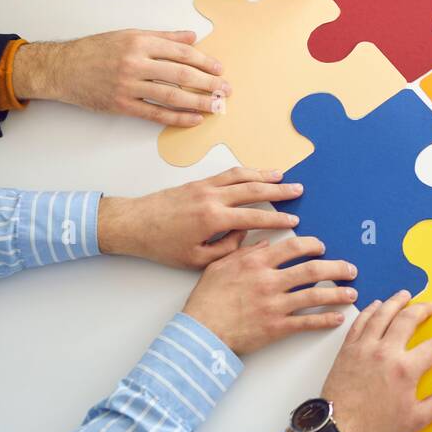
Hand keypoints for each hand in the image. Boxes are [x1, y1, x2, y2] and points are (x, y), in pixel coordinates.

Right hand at [12, 30, 231, 127]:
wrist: (63, 68)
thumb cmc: (96, 49)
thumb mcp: (130, 34)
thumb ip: (163, 37)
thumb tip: (192, 37)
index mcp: (140, 41)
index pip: (181, 52)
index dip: (204, 61)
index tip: (219, 69)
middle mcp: (135, 62)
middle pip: (181, 74)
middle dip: (208, 83)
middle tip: (226, 89)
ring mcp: (128, 85)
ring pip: (172, 96)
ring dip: (199, 102)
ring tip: (216, 106)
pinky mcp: (122, 104)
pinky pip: (156, 114)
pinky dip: (178, 118)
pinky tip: (194, 119)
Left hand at [97, 167, 305, 268]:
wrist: (133, 223)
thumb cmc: (161, 245)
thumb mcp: (196, 259)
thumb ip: (226, 249)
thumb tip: (244, 235)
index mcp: (213, 219)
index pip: (254, 217)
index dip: (277, 219)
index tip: (293, 219)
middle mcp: (212, 198)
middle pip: (254, 190)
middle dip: (279, 190)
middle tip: (299, 190)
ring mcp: (205, 186)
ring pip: (242, 176)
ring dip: (265, 175)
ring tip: (283, 176)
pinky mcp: (198, 182)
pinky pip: (228, 174)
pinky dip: (246, 172)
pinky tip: (256, 174)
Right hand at [182, 235, 357, 356]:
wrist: (201, 333)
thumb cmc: (207, 300)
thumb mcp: (219, 266)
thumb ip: (243, 252)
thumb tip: (263, 242)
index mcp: (256, 263)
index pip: (294, 247)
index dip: (313, 245)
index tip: (322, 247)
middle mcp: (269, 281)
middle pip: (312, 269)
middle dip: (336, 268)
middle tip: (350, 269)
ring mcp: (275, 305)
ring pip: (315, 295)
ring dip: (338, 293)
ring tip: (352, 293)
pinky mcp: (277, 327)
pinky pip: (307, 321)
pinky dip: (326, 319)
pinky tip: (338, 317)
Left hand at [318, 290, 431, 431]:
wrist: (338, 428)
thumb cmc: (376, 425)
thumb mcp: (416, 419)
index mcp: (405, 369)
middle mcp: (385, 352)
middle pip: (407, 319)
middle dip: (422, 309)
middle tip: (431, 306)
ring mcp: (364, 347)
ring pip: (382, 314)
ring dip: (396, 301)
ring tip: (404, 295)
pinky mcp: (348, 349)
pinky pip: (360, 322)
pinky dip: (370, 310)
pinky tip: (376, 306)